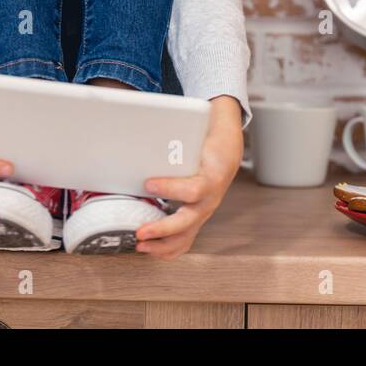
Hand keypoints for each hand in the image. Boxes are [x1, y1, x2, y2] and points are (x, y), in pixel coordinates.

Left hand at [134, 95, 243, 258]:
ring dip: (162, 245)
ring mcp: (203, 212)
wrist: (227, 152)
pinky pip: (184, 242)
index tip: (148, 183)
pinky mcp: (196, 219)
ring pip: (186, 236)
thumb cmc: (207, 143)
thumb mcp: (196, 132)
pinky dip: (167, 250)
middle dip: (162, 228)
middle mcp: (209, 199)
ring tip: (140, 245)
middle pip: (188, 221)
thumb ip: (173, 132)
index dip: (171, 188)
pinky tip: (150, 250)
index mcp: (211, 177)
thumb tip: (139, 115)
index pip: (194, 189)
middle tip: (139, 231)